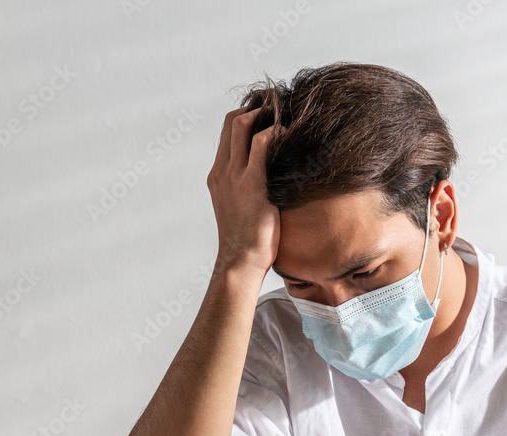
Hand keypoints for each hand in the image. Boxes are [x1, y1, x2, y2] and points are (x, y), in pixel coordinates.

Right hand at [206, 106, 284, 278]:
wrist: (240, 261)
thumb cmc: (246, 241)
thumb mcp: (239, 209)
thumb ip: (246, 190)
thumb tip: (267, 182)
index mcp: (217, 176)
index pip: (225, 132)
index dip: (245, 115)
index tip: (265, 111)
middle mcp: (222, 171)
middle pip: (232, 121)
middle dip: (256, 106)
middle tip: (278, 102)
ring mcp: (235, 176)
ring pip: (242, 125)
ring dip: (265, 112)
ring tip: (286, 110)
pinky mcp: (252, 184)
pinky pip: (262, 145)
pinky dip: (275, 131)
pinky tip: (289, 132)